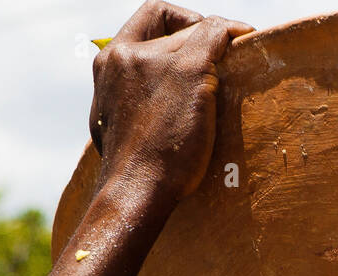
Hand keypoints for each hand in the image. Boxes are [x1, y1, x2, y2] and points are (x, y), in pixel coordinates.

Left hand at [89, 1, 252, 206]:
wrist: (140, 194)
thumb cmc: (168, 137)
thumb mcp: (194, 75)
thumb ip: (209, 38)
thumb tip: (226, 26)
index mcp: (121, 51)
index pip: (164, 14)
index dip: (201, 21)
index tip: (227, 43)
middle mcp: (110, 73)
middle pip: (158, 43)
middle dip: (194, 52)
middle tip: (222, 71)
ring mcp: (111, 104)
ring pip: (155, 76)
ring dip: (184, 79)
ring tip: (209, 97)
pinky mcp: (118, 133)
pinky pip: (149, 107)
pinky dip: (172, 107)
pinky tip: (188, 124)